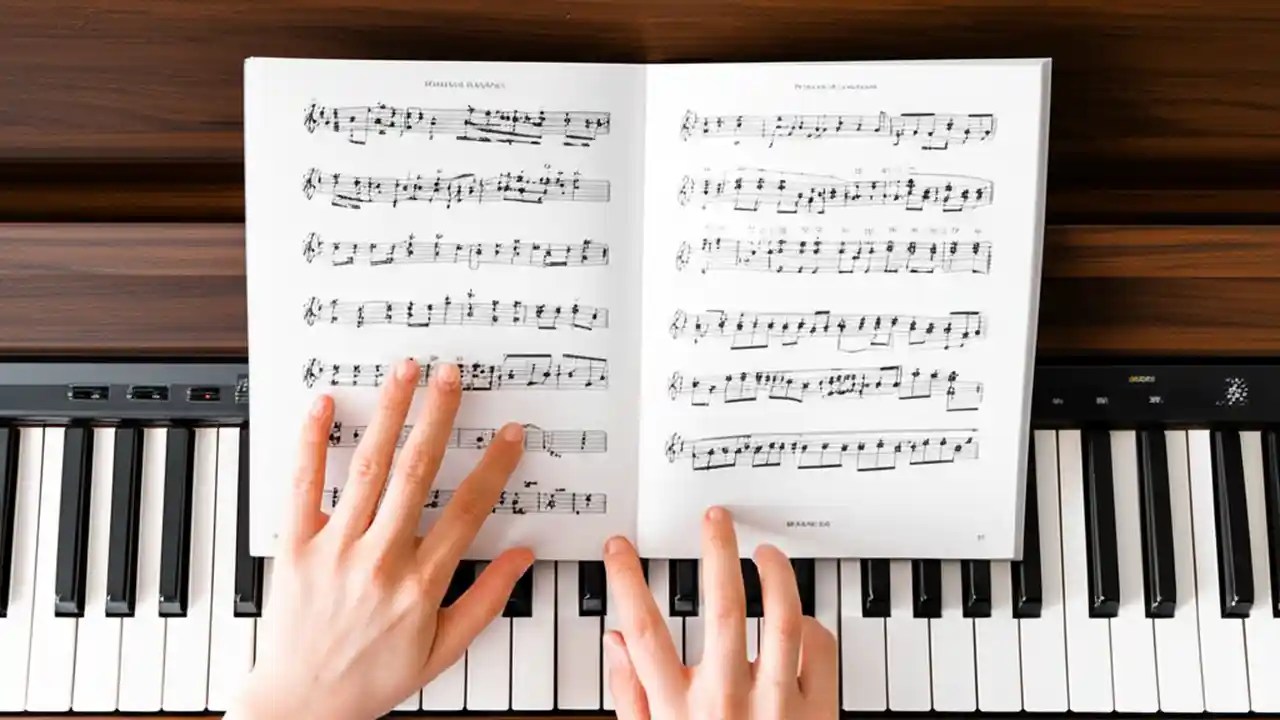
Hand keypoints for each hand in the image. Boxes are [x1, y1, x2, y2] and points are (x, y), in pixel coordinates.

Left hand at [226, 358, 533, 719]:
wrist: (302, 704)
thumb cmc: (370, 679)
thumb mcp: (442, 650)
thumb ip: (486, 601)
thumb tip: (521, 557)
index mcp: (420, 584)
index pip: (467, 511)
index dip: (493, 467)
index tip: (508, 434)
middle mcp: (379, 559)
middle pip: (416, 473)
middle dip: (438, 417)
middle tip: (452, 376)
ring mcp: (335, 549)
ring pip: (367, 467)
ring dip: (389, 413)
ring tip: (404, 371)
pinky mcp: (296, 547)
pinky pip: (302, 485)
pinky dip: (312, 442)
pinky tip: (324, 404)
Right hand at [602, 507, 837, 718]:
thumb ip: (632, 696)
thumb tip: (616, 643)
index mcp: (680, 710)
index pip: (644, 631)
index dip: (626, 581)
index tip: (620, 549)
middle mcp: (729, 701)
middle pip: (724, 607)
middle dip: (716, 550)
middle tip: (714, 520)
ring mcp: (777, 706)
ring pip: (783, 618)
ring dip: (776, 574)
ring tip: (765, 552)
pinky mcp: (818, 713)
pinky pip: (821, 651)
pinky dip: (812, 624)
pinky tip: (799, 615)